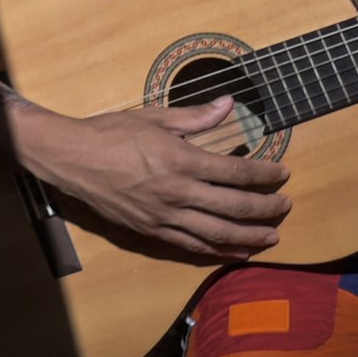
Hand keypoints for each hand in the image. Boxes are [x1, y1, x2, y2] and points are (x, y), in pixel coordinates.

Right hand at [23, 101, 291, 262]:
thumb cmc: (110, 133)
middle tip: (286, 205)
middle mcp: (177, 192)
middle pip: (234, 207)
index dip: (265, 174)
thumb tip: (228, 104)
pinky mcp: (152, 231)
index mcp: (180, 160)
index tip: (283, 174)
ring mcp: (165, 216)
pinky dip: (219, 251)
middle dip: (266, 208)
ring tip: (272, 236)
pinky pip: (193, 246)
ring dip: (250, 236)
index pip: (235, 172)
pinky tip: (237, 251)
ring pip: (218, 233)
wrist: (71, 158)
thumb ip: (195, 116)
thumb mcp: (154, 117)